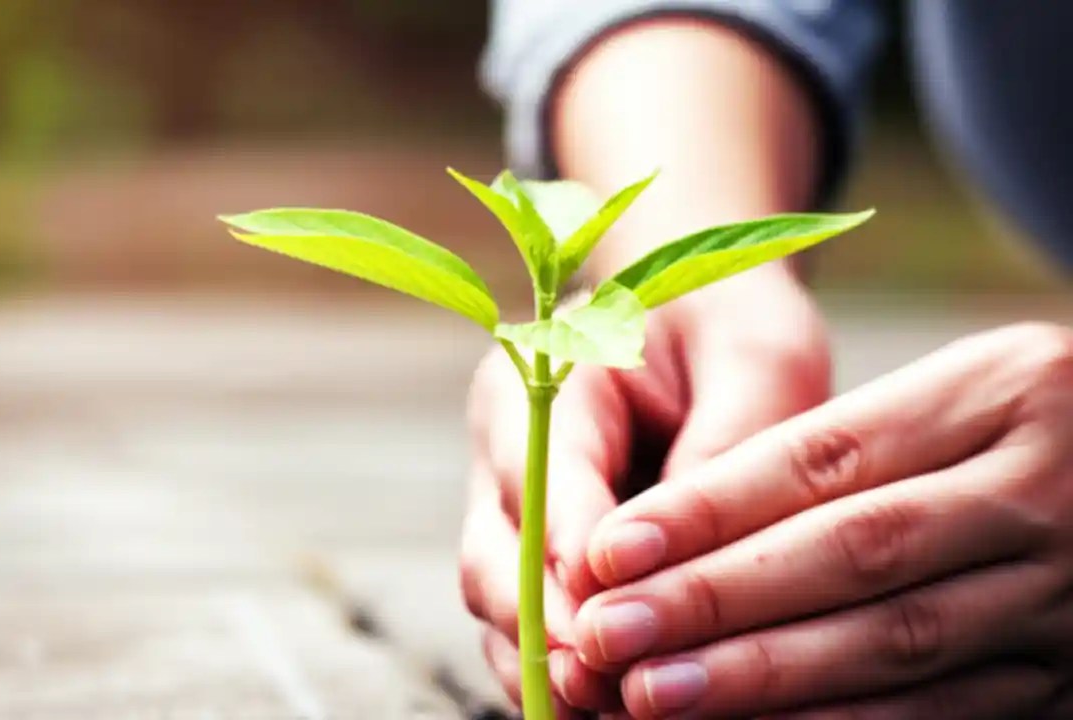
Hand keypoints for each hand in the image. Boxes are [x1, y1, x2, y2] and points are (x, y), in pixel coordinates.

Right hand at [458, 270, 830, 713]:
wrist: (705, 320)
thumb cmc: (736, 329)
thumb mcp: (761, 361)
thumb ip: (728, 445)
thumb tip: (689, 566)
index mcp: (551, 373)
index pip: (543, 468)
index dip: (567, 549)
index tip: (602, 618)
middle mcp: (512, 441)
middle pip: (495, 546)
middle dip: (542, 622)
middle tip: (596, 683)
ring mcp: (514, 500)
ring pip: (499, 594)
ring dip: (542, 659)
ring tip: (599, 710)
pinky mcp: (537, 549)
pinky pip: (528, 619)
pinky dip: (558, 668)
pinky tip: (607, 707)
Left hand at [577, 322, 1072, 718]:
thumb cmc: (1013, 417)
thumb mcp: (946, 388)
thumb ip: (827, 446)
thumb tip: (657, 526)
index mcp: (1001, 393)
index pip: (824, 457)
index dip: (708, 510)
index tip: (609, 550)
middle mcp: (1040, 493)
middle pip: (852, 553)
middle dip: (717, 601)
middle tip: (608, 634)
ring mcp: (1064, 594)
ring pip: (895, 644)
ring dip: (764, 680)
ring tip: (652, 695)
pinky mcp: (1064, 674)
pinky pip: (945, 712)